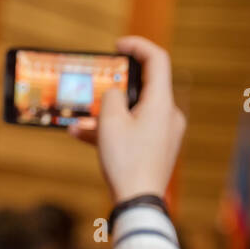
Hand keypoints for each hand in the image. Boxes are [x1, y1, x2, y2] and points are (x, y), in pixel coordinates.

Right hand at [69, 36, 185, 203]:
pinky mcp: (158, 150)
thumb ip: (112, 97)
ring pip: (134, 112)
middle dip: (115, 88)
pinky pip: (134, 131)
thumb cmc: (126, 161)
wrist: (139, 203)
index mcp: (162, 103)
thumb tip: (116, 96)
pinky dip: (114, 131)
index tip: (118, 45)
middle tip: (96, 87)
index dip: (138, 46)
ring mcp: (165, 134)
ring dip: (107, 114)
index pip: (157, 60)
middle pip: (144, 88)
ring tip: (79, 123)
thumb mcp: (110, 122)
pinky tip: (86, 138)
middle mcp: (169, 115)